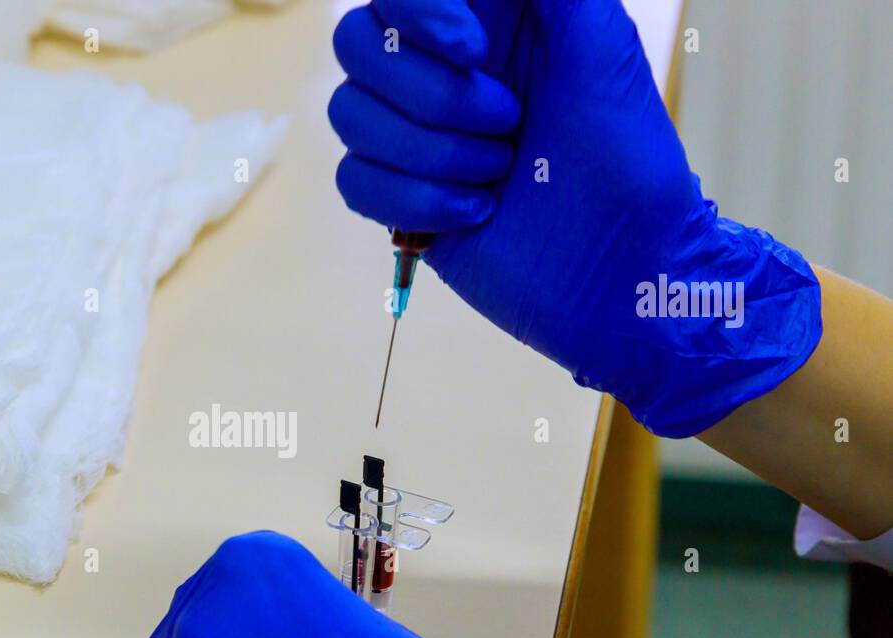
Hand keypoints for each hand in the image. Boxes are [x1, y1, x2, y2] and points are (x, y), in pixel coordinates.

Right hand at [330, 0, 820, 437]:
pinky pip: (353, 181)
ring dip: (433, 153)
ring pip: (350, 115)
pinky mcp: (399, 199)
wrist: (622, 271)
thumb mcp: (601, 45)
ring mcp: (414, 137)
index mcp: (486, 21)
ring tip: (501, 175)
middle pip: (357, 45)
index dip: (418, 14)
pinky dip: (415, 199)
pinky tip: (474, 212)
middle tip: (508, 125)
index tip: (472, 50)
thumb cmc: (628, 161)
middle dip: (432, 95)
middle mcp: (439, 72)